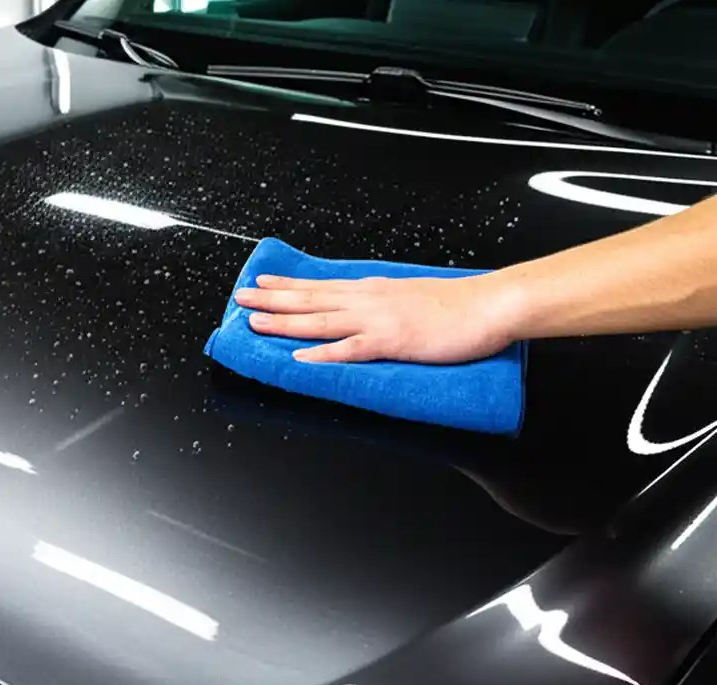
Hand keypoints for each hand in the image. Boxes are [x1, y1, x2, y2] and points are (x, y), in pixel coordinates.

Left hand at [233, 273, 522, 363]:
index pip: (320, 286)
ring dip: (285, 323)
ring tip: (255, 323)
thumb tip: (362, 310)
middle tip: (240, 299)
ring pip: (321, 321)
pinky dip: (324, 354)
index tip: (261, 283)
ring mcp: (378, 320)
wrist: (488, 305)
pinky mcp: (393, 342)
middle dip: (272, 301)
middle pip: (310, 300)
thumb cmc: (456, 305)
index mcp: (372, 290)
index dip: (287, 286)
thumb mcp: (409, 296)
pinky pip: (351, 350)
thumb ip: (382, 304)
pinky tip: (300, 358)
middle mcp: (367, 300)